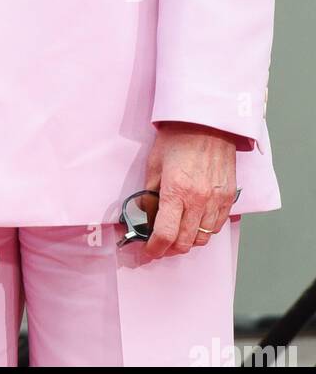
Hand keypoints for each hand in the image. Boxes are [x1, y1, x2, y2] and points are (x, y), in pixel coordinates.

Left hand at [139, 121, 240, 259]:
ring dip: (188, 241)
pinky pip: (217, 226)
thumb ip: (150, 194)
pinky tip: (195, 222)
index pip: (165, 234)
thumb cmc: (177, 138)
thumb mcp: (154, 164)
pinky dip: (205, 231)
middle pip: (185, 242)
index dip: (154, 249)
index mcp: (176, 191)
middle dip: (169, 248)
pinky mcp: (229, 198)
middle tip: (159, 245)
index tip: (148, 252)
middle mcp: (199, 200)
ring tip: (177, 233)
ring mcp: (217, 200)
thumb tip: (144, 216)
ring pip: (203, 238)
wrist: (208, 121)